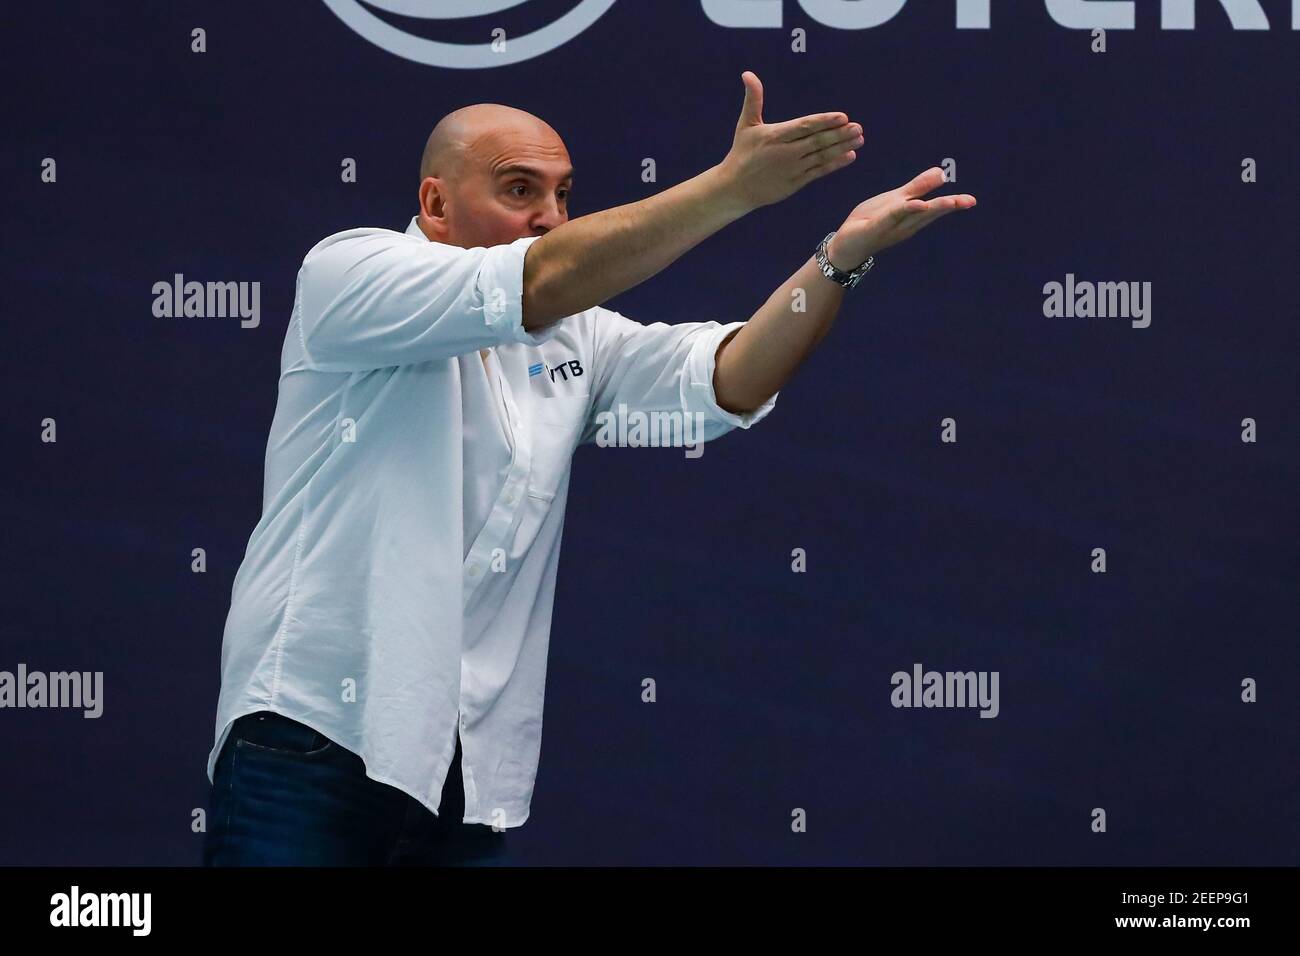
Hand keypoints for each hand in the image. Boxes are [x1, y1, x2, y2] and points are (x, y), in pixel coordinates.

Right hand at [716, 71, 860, 211]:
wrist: (735, 188)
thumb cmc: (742, 153)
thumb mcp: (745, 125)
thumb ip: (753, 99)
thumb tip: (748, 74)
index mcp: (776, 136)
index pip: (805, 126)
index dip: (824, 121)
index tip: (842, 117)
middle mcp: (786, 152)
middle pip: (817, 141)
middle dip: (839, 134)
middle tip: (858, 127)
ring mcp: (792, 169)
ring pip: (822, 156)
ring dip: (842, 147)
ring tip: (859, 138)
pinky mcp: (795, 183)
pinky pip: (819, 172)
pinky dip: (835, 164)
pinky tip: (850, 156)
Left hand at [827, 167, 976, 267]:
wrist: (845, 244)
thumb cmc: (871, 221)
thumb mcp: (896, 200)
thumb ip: (917, 187)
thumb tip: (942, 172)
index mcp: (911, 217)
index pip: (933, 208)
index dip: (953, 204)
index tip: (972, 201)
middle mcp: (904, 225)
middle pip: (928, 213)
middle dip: (948, 206)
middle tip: (968, 202)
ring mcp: (890, 227)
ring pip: (913, 215)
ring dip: (931, 208)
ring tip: (950, 202)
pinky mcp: (874, 228)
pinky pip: (890, 217)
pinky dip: (903, 211)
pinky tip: (916, 204)